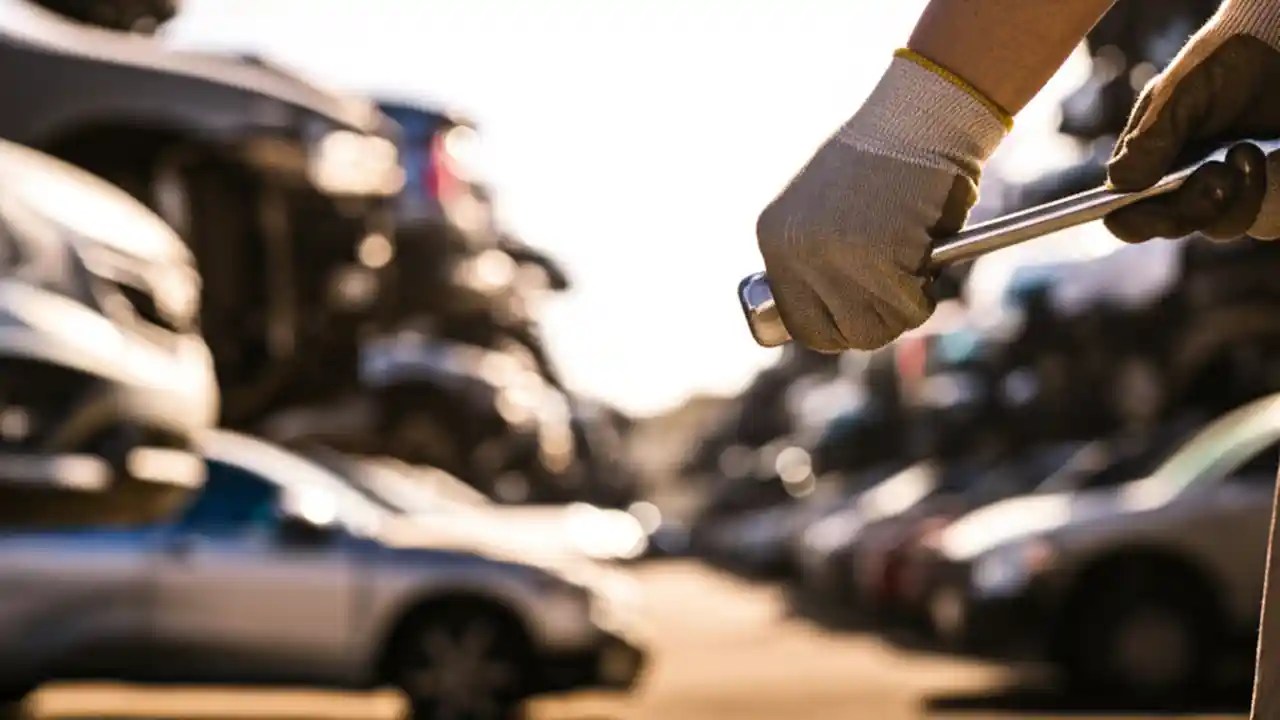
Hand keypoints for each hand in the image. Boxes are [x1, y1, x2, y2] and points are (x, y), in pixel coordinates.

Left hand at [756, 52, 1008, 351]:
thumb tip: (834, 308)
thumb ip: (820, 255)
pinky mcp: (875, 261)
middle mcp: (793, 252)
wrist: (919, 117)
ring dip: (900, 307)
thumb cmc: (888, 159)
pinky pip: (908, 309)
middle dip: (870, 321)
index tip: (862, 314)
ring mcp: (831, 259)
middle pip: (831, 335)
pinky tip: (926, 251)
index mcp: (775, 238)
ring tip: (913, 263)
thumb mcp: (829, 208)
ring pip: (870, 329)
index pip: (798, 320)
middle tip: (897, 291)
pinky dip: (926, 292)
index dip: (836, 325)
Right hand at [1106, 1, 1279, 242]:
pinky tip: (1265, 157)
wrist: (1275, 50)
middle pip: (1175, 227)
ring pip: (1221, 227)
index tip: (1156, 210)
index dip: (1135, 221)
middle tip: (1215, 172)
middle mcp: (1179, 186)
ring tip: (1246, 152)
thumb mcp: (1177, 95)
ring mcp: (1221, 191)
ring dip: (1236, 196)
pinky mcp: (1259, 191)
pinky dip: (1264, 193)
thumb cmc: (1220, 66)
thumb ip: (1149, 139)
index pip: (1127, 216)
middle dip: (1194, 206)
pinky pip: (1262, 218)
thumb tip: (1121, 184)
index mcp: (1146, 167)